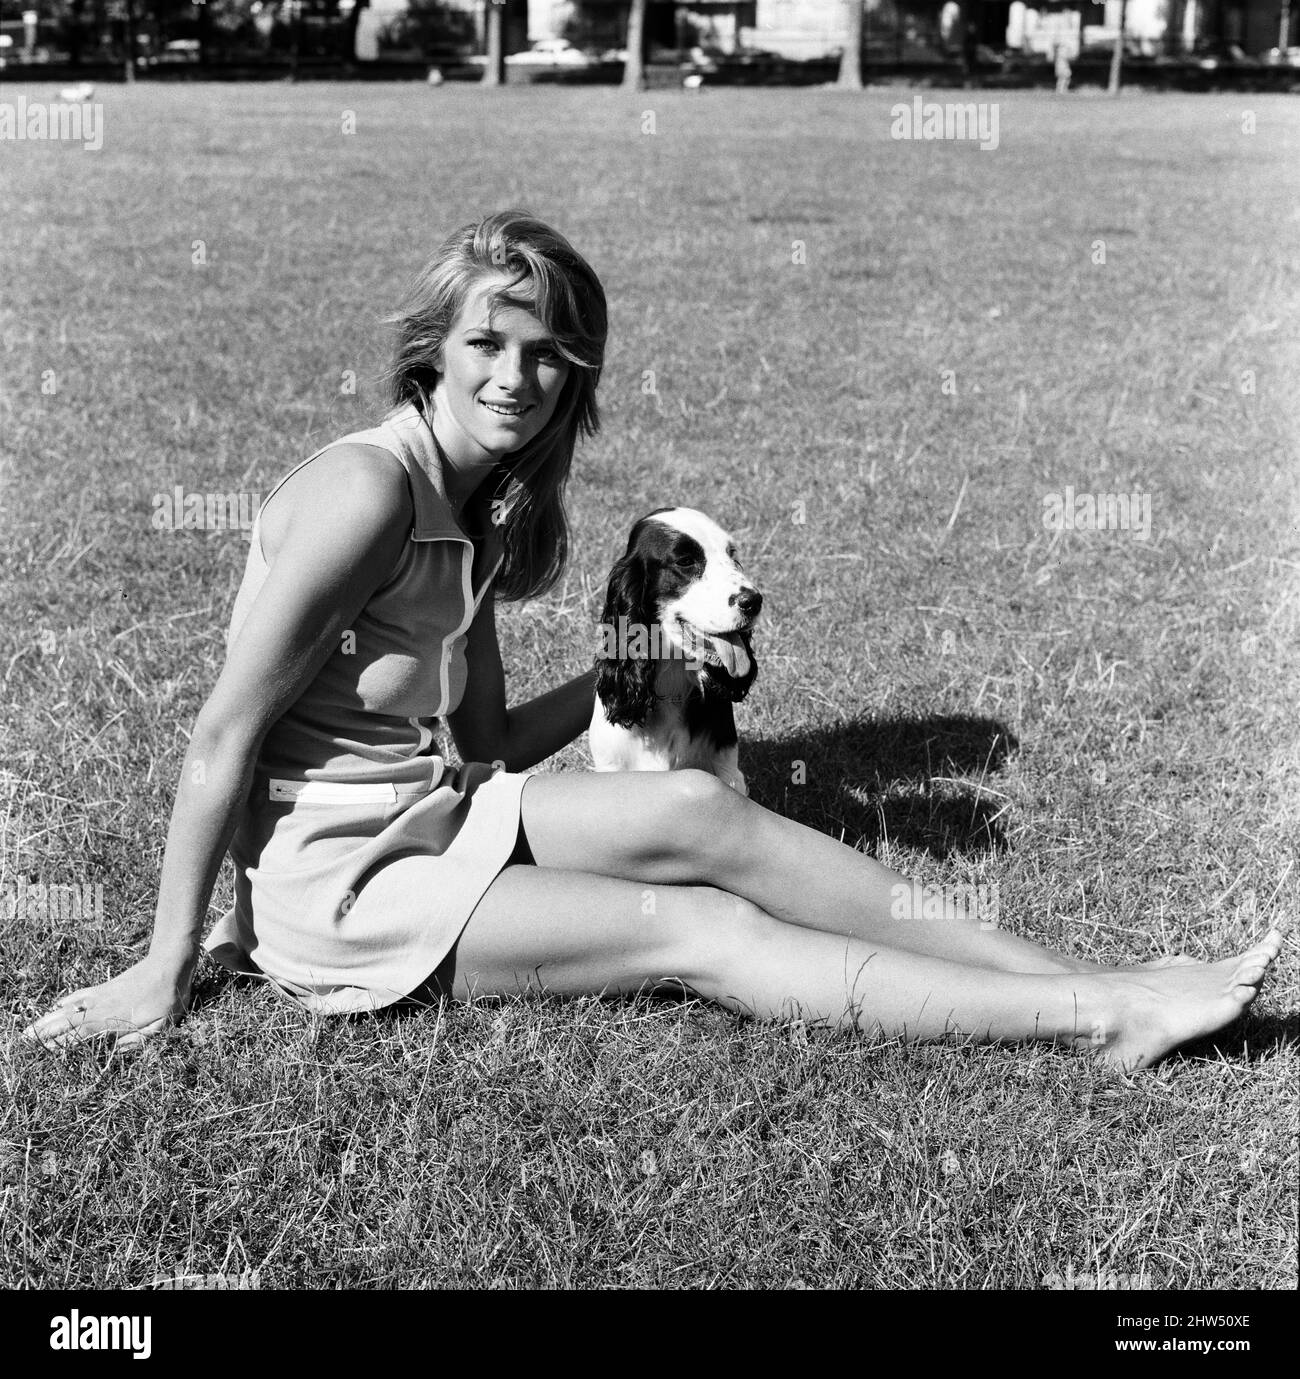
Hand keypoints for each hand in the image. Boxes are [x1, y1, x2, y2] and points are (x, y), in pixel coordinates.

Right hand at [22, 954, 193, 1049]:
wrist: (170, 961)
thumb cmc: (170, 995)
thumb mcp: (164, 1024)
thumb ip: (140, 1040)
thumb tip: (116, 1050)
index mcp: (115, 1019)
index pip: (82, 1035)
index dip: (62, 1044)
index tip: (43, 1053)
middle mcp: (102, 1007)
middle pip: (68, 1021)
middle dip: (45, 1032)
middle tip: (23, 1041)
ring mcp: (102, 995)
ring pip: (69, 1008)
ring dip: (49, 1018)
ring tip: (31, 1028)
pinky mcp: (106, 986)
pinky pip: (81, 995)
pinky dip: (66, 1000)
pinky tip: (56, 1005)